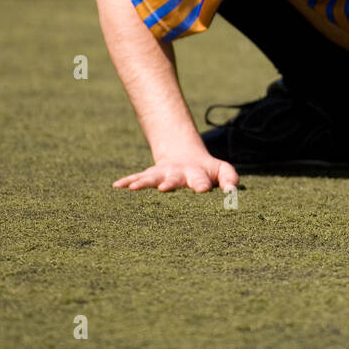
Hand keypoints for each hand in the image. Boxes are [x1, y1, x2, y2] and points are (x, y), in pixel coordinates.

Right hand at [113, 151, 238, 193]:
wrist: (186, 157)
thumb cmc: (207, 172)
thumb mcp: (222, 171)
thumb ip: (230, 179)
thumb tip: (231, 191)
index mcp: (198, 174)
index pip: (201, 180)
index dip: (201, 184)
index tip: (201, 189)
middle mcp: (178, 173)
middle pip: (173, 178)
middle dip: (169, 183)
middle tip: (163, 188)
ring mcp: (162, 174)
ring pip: (152, 178)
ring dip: (143, 182)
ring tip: (133, 188)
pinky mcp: (150, 175)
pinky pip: (137, 178)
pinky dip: (127, 181)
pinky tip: (117, 186)